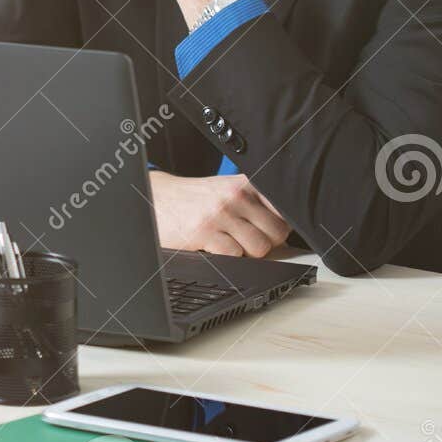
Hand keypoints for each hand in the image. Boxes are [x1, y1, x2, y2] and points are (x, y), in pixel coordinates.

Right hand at [148, 169, 290, 257]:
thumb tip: (283, 232)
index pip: (284, 209)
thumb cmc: (192, 199)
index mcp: (245, 183)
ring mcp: (221, 213)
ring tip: (229, 242)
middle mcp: (236, 195)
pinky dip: (227, 257)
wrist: (156, 198)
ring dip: (246, 252)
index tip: (270, 231)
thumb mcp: (225, 191)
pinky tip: (214, 246)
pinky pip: (235, 255)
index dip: (279, 226)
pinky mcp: (205, 231)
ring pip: (259, 247)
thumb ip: (253, 204)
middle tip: (246, 240)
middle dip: (265, 243)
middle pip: (277, 233)